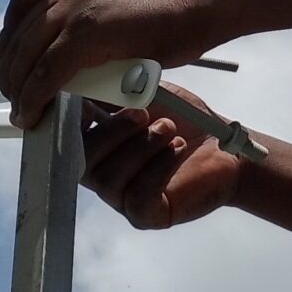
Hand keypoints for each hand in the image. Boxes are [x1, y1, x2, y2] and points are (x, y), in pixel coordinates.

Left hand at [0, 0, 224, 126]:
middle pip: (19, 33)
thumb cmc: (171, 10)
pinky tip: (32, 112)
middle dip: (10, 68)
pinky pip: (46, 73)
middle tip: (12, 92)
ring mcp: (75, 10)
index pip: (24, 2)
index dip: (8, 33)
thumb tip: (75, 41)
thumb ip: (91, 14)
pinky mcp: (84, 36)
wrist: (198, 7)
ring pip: (27, 55)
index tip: (2, 53)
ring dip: (18, 88)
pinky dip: (34, 97)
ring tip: (22, 110)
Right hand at [79, 88, 245, 228]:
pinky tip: (177, 148)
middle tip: (142, 112)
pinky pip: (137, 196)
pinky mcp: (146, 215)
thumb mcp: (147, 94)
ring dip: (142, 147)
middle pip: (83, 162)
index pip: (66, 141)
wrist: (226, 146)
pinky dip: (158, 167)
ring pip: (109, 180)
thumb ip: (112, 88)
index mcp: (97, 146)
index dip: (71, 123)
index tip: (89, 102)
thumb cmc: (184, 119)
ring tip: (169, 129)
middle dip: (112, 133)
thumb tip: (79, 76)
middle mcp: (103, 175)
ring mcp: (122, 199)